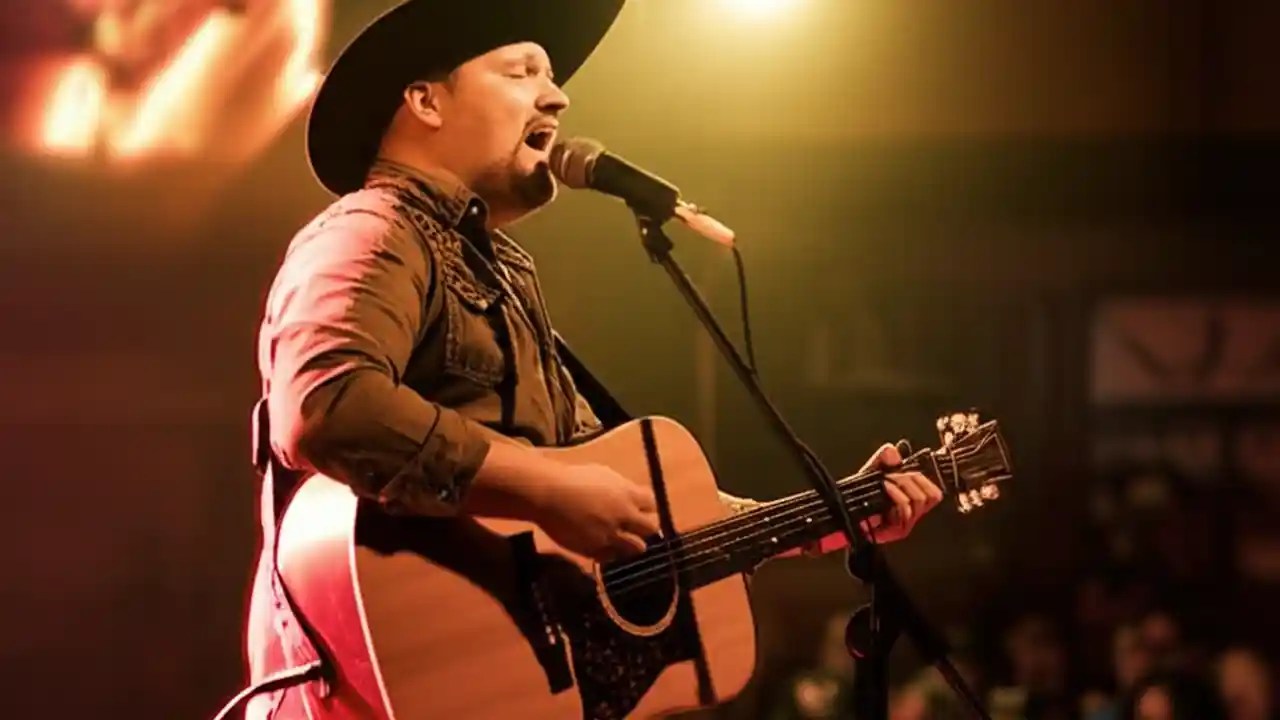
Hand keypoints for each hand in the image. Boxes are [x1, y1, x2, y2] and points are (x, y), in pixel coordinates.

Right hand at [533, 462, 660, 563]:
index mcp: (628, 493)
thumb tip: (631, 496)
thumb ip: (622, 488)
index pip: (653, 504)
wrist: (549, 495)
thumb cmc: (573, 479)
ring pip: (637, 548)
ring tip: (623, 542)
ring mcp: (612, 534)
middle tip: (637, 529)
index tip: (642, 510)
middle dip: (645, 528)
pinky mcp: (596, 549)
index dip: (647, 508)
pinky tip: (604, 547)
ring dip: (632, 544)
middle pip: (650, 528)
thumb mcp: (603, 474)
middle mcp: (625, 515)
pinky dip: (611, 553)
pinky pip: (612, 556)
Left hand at [859, 443, 942, 543]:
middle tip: (894, 475)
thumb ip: (883, 458)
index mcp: (911, 501)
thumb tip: (892, 450)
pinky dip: (897, 494)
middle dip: (911, 479)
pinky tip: (886, 487)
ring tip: (887, 481)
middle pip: (929, 496)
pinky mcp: (897, 531)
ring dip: (903, 485)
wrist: (843, 513)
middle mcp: (911, 513)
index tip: (910, 471)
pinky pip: (906, 510)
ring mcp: (905, 523)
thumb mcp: (872, 472)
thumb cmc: (860, 496)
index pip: (934, 494)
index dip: (925, 480)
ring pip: (919, 501)